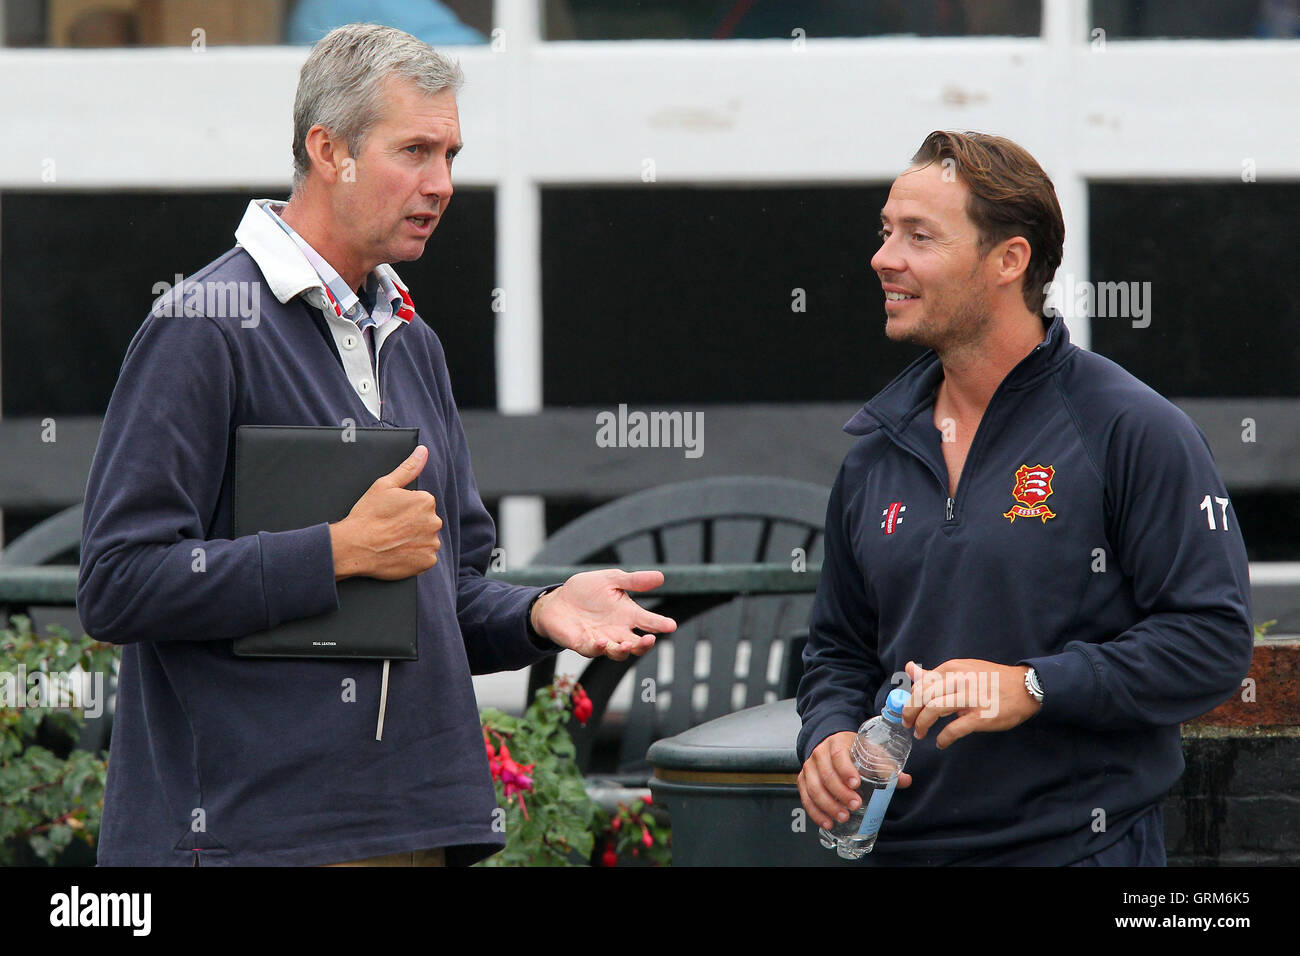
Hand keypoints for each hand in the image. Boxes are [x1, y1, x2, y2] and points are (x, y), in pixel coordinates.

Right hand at [329, 445, 442, 580]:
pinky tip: (398, 552)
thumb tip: (423, 451)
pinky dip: (414, 556)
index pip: (422, 503)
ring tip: (393, 541)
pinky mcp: (427, 561)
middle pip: (426, 521)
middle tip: (391, 528)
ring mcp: (431, 543)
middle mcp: (434, 521)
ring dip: (414, 540)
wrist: (355, 547)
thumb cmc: (367, 516)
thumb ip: (408, 468)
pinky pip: (425, 557)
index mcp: (426, 501)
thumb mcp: (385, 485)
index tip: (391, 515)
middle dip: (412, 524)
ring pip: (426, 539)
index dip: (405, 509)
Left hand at [530, 569, 677, 660]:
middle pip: (637, 644)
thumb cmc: (586, 590)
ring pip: (618, 653)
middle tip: (650, 639)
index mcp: (628, 614)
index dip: (660, 624)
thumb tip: (660, 576)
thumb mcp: (611, 580)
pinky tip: (602, 641)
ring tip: (625, 644)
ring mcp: (602, 640)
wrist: (557, 600)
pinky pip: (594, 650)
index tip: (671, 625)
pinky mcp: (584, 644)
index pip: (649, 622)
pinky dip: (599, 648)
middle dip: (645, 644)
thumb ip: (633, 581)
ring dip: (623, 650)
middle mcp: (618, 631)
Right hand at [799, 731, 911, 830]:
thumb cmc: (852, 750)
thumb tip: (905, 780)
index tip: (856, 784)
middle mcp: (819, 754)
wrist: (831, 745)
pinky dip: (816, 812)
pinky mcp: (804, 781)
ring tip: (843, 817)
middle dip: (840, 793)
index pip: (838, 755)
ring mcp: (809, 768)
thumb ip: (886, 766)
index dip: (845, 770)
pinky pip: (806, 798)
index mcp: (837, 743)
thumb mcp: (869, 751)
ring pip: (814, 788)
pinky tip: (827, 822)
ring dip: (828, 805)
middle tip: (855, 805)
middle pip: (826, 775)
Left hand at [901, 659, 1040, 749]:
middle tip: (908, 724)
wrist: (1025, 687)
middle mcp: (959, 680)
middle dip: (910, 712)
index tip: (907, 710)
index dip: (910, 699)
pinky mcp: (981, 716)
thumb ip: (935, 674)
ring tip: (920, 733)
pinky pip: (954, 729)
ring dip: (922, 724)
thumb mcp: (962, 670)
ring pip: (934, 710)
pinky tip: (941, 742)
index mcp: (952, 668)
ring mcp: (970, 698)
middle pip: (922, 696)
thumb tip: (909, 668)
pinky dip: (943, 738)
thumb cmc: (991, 680)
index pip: (921, 683)